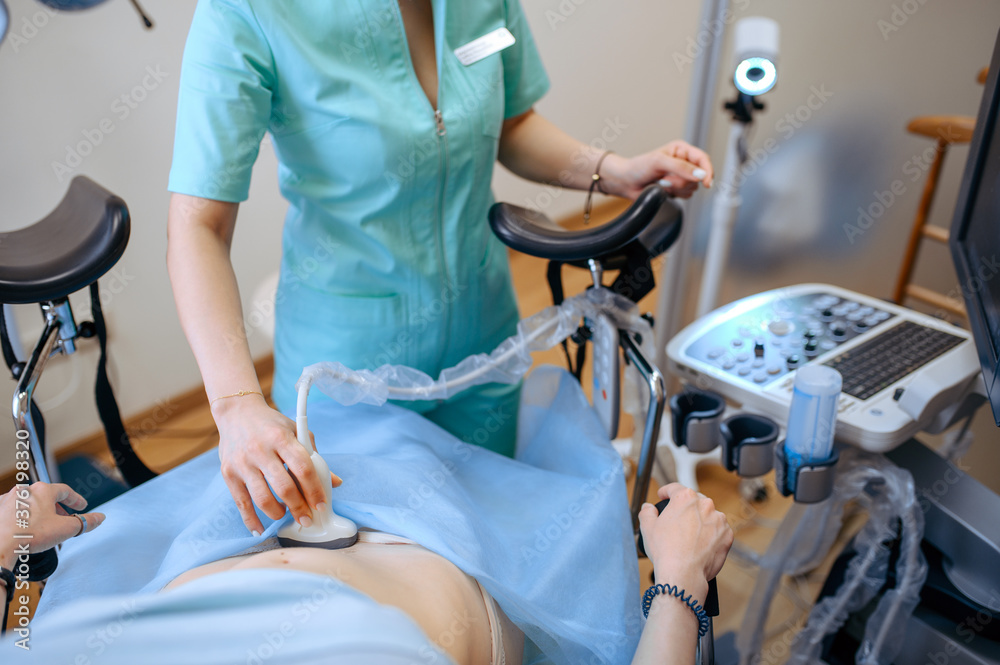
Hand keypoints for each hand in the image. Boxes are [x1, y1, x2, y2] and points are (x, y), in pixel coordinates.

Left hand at [0, 483, 104, 568]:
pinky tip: (25, 529)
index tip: (81, 505)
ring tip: (44, 526)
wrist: (0, 545)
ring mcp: (9, 499)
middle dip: (58, 508)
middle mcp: (25, 490)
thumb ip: (85, 522)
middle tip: (64, 519)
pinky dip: (23, 517)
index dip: (76, 499)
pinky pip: (15, 511)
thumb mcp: (65, 529)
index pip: (65, 491)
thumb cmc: (29, 535)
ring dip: (39, 512)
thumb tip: (99, 517)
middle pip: (47, 496)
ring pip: (30, 503)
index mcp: (43, 490)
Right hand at [214, 394, 340, 534]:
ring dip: (278, 513)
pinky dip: (251, 519)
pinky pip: (241, 503)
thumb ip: (315, 457)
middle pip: (284, 487)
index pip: (303, 468)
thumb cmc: (272, 425)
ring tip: (285, 515)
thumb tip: (335, 483)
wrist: (237, 412)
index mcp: (282, 438)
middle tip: (307, 519)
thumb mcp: (296, 431)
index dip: (314, 490)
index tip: (321, 505)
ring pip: (262, 498)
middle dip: (299, 508)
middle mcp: (261, 450)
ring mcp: (243, 463)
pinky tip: (260, 529)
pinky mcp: (228, 473)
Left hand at [603, 140, 712, 199]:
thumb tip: (700, 175)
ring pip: (691, 188)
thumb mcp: (659, 162)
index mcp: (682, 150)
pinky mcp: (676, 190)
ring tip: (660, 182)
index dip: (707, 171)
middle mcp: (684, 163)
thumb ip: (681, 167)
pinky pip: (685, 196)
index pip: (703, 159)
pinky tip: (662, 189)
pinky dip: (673, 195)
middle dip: (681, 181)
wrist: (625, 182)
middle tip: (664, 178)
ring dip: (675, 188)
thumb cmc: (638, 167)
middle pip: (698, 177)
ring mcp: (680, 177)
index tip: (706, 182)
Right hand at [637, 483, 732, 603]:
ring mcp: (719, 520)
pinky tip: (701, 544)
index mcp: (685, 498)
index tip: (664, 496)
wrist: (683, 574)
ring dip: (700, 521)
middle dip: (686, 508)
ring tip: (690, 536)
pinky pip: (718, 530)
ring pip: (708, 515)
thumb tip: (648, 508)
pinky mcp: (727, 536)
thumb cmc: (665, 550)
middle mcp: (705, 505)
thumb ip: (646, 512)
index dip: (666, 491)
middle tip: (677, 521)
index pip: (675, 488)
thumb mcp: (648, 527)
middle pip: (694, 501)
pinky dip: (711, 534)